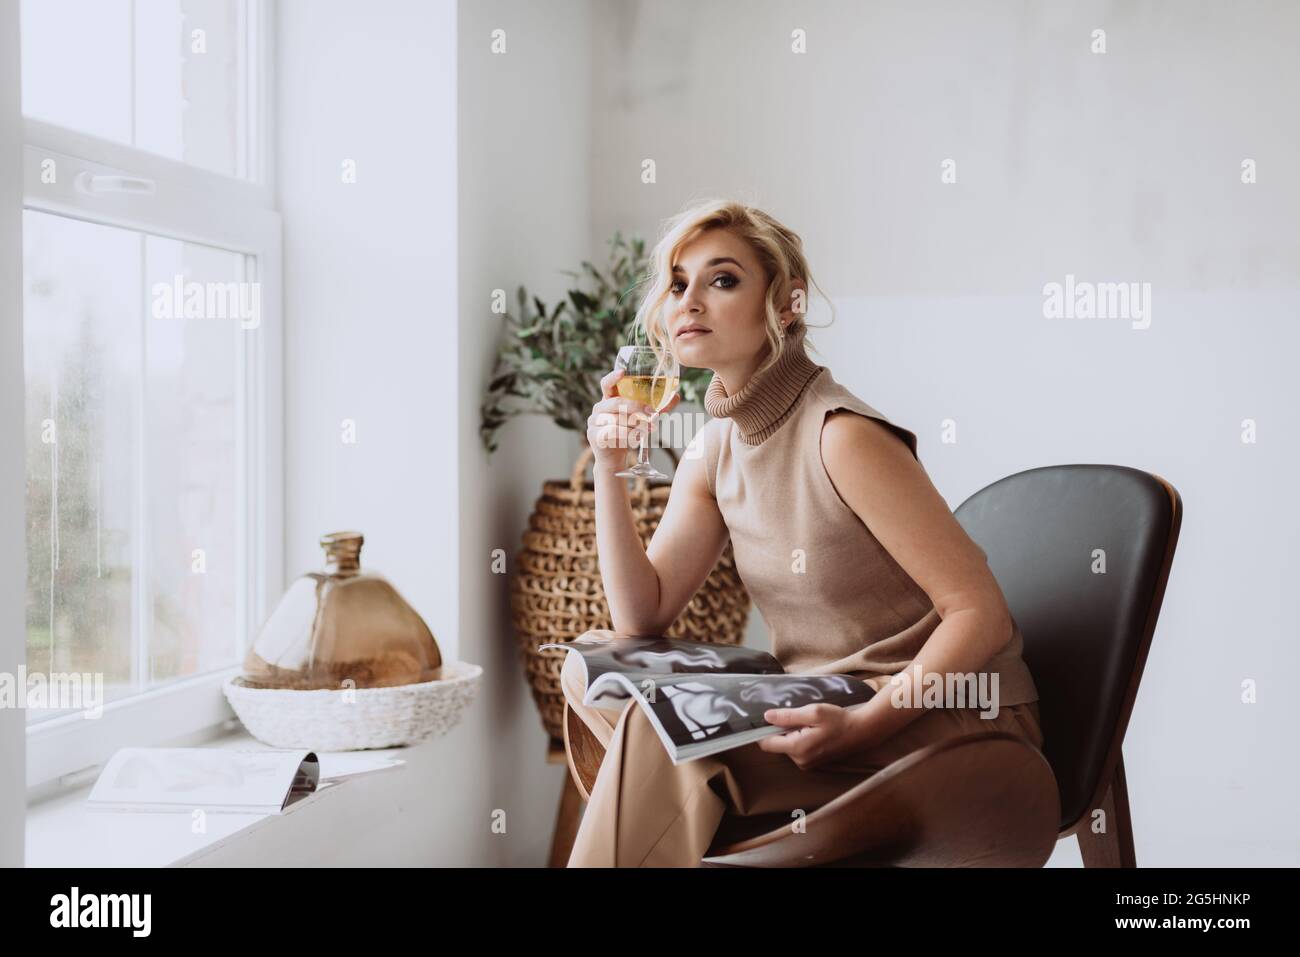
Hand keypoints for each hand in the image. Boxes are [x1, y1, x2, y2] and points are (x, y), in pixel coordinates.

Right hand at [586, 368, 681, 472]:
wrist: (614, 460)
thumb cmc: (628, 435)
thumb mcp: (642, 420)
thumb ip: (656, 409)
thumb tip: (676, 396)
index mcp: (609, 400)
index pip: (607, 384)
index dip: (613, 377)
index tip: (623, 372)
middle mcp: (599, 408)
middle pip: (617, 403)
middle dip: (637, 408)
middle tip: (653, 415)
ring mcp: (594, 422)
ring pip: (616, 419)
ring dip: (635, 424)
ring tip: (648, 430)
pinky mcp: (594, 435)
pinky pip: (612, 432)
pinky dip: (627, 435)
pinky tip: (636, 439)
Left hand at [757, 703, 873, 770]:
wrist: (861, 732)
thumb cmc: (838, 720)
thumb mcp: (813, 712)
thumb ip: (788, 716)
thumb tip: (767, 717)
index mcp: (797, 748)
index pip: (767, 744)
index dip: (762, 731)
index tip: (765, 718)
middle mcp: (799, 761)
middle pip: (777, 744)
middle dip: (781, 730)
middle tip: (797, 716)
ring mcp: (807, 764)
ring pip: (787, 746)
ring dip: (792, 734)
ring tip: (808, 723)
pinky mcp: (812, 763)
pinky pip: (797, 750)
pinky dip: (799, 739)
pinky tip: (813, 730)